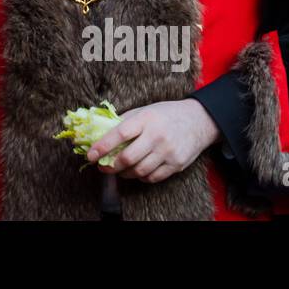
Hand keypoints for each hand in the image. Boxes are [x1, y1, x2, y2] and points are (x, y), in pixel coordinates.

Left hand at [87, 98, 219, 182]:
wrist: (198, 121)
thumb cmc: (166, 114)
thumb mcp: (145, 110)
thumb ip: (125, 121)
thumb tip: (101, 132)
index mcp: (146, 119)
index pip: (119, 133)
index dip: (102, 146)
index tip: (90, 155)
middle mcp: (157, 136)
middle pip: (128, 158)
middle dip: (111, 166)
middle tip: (103, 167)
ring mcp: (168, 152)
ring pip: (139, 171)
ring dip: (124, 174)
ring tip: (119, 170)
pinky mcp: (176, 164)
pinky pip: (153, 177)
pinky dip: (140, 177)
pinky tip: (136, 172)